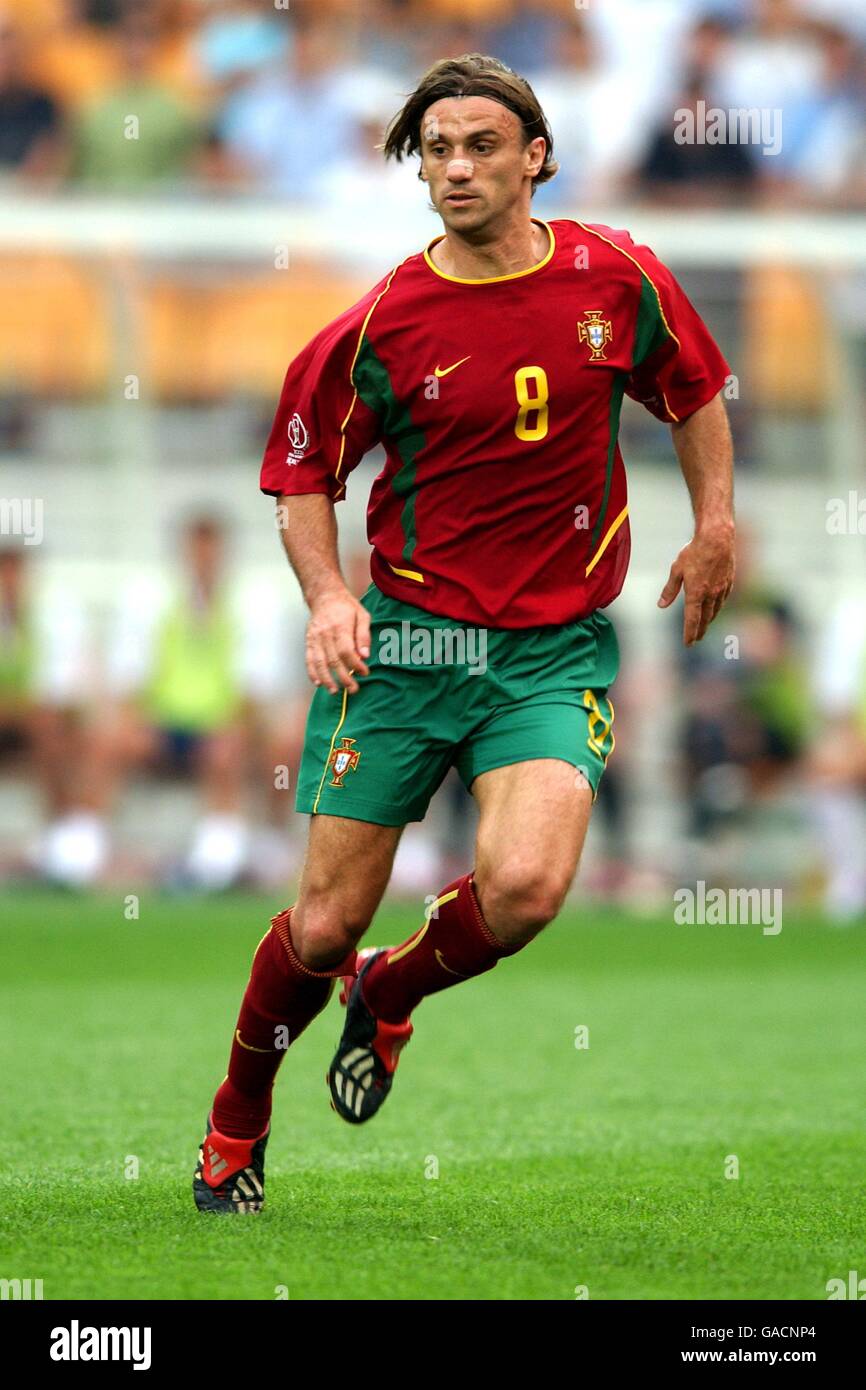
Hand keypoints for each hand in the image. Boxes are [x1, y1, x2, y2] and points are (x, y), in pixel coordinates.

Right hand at [305, 589, 370, 693]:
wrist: (324, 595)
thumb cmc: (347, 606)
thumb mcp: (362, 615)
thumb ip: (363, 636)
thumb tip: (365, 655)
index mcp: (340, 626)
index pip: (347, 651)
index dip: (356, 665)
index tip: (365, 673)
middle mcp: (326, 633)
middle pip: (334, 660)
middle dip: (344, 678)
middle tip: (353, 689)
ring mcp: (315, 638)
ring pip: (320, 662)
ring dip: (327, 679)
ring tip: (335, 691)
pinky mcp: (309, 641)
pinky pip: (309, 659)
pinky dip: (312, 672)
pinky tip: (318, 683)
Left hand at [658, 525, 734, 644]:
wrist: (718, 538)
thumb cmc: (694, 551)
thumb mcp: (676, 570)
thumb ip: (670, 590)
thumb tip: (661, 605)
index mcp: (695, 594)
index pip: (692, 620)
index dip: (689, 634)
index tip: (688, 644)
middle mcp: (710, 595)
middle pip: (704, 619)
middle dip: (699, 631)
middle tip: (695, 639)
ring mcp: (721, 589)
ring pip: (715, 610)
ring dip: (708, 620)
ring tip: (704, 626)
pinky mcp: (729, 582)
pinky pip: (723, 600)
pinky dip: (717, 607)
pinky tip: (715, 609)